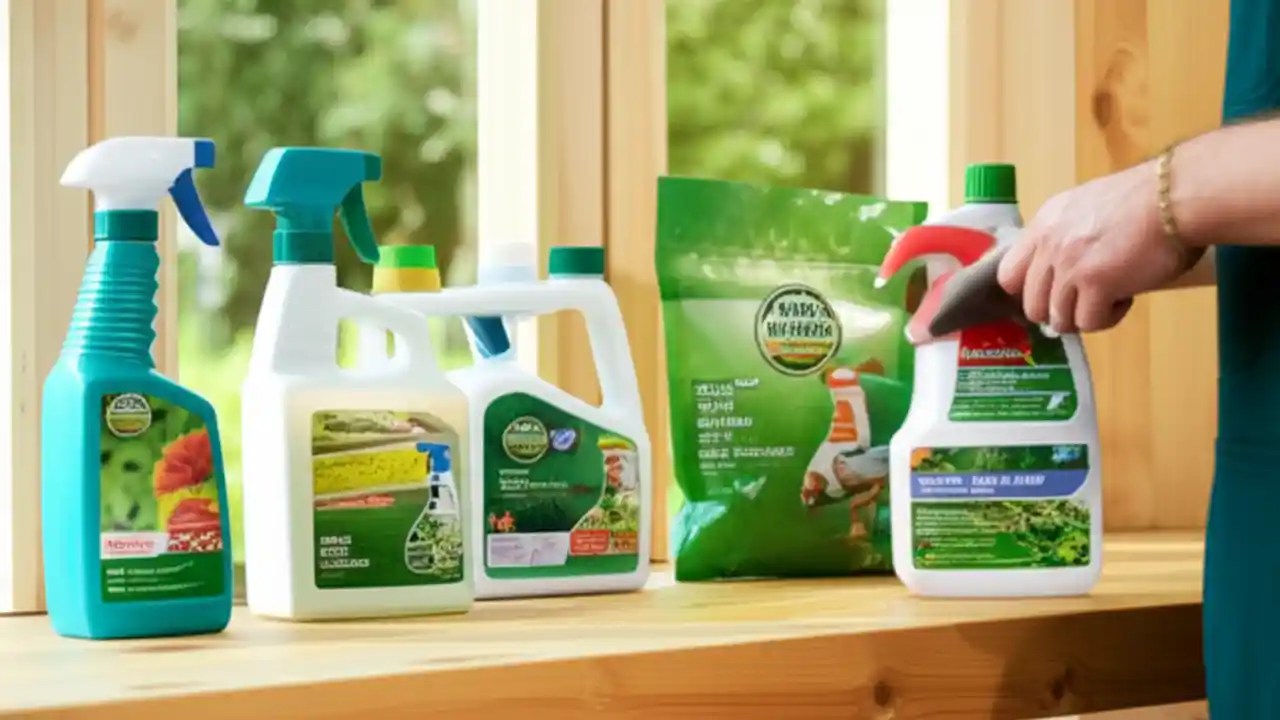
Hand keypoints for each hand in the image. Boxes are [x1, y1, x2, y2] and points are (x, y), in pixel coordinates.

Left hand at [996, 160, 1192, 333]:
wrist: (1175, 197)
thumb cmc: (1144, 201)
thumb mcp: (1087, 208)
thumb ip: (1065, 237)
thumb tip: (1062, 272)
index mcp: (1043, 224)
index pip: (1009, 274)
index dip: (1028, 291)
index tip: (1051, 293)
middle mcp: (1048, 245)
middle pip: (1031, 305)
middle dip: (1058, 310)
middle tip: (1086, 301)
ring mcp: (1069, 266)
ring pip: (1057, 319)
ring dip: (1084, 316)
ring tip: (1110, 299)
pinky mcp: (1095, 284)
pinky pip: (1088, 322)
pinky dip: (1107, 318)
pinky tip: (1125, 299)